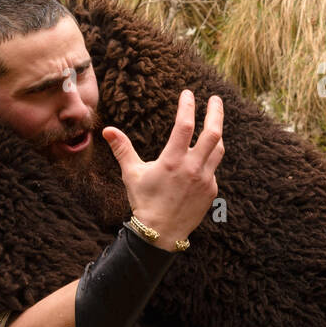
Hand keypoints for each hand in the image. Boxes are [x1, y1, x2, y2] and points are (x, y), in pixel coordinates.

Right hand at [102, 90, 223, 244]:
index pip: (184, 125)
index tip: (187, 93)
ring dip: (217, 133)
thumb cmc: (144, 201)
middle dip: (216, 112)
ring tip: (214, 122)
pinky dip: (209, 159)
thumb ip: (123, 149)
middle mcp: (193, 168)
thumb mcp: (131, 174)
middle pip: (213, 133)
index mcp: (172, 161)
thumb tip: (107, 130)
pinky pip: (213, 169)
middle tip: (215, 98)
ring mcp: (205, 179)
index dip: (187, 106)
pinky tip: (202, 157)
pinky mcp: (211, 190)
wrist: (161, 233)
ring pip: (218, 149)